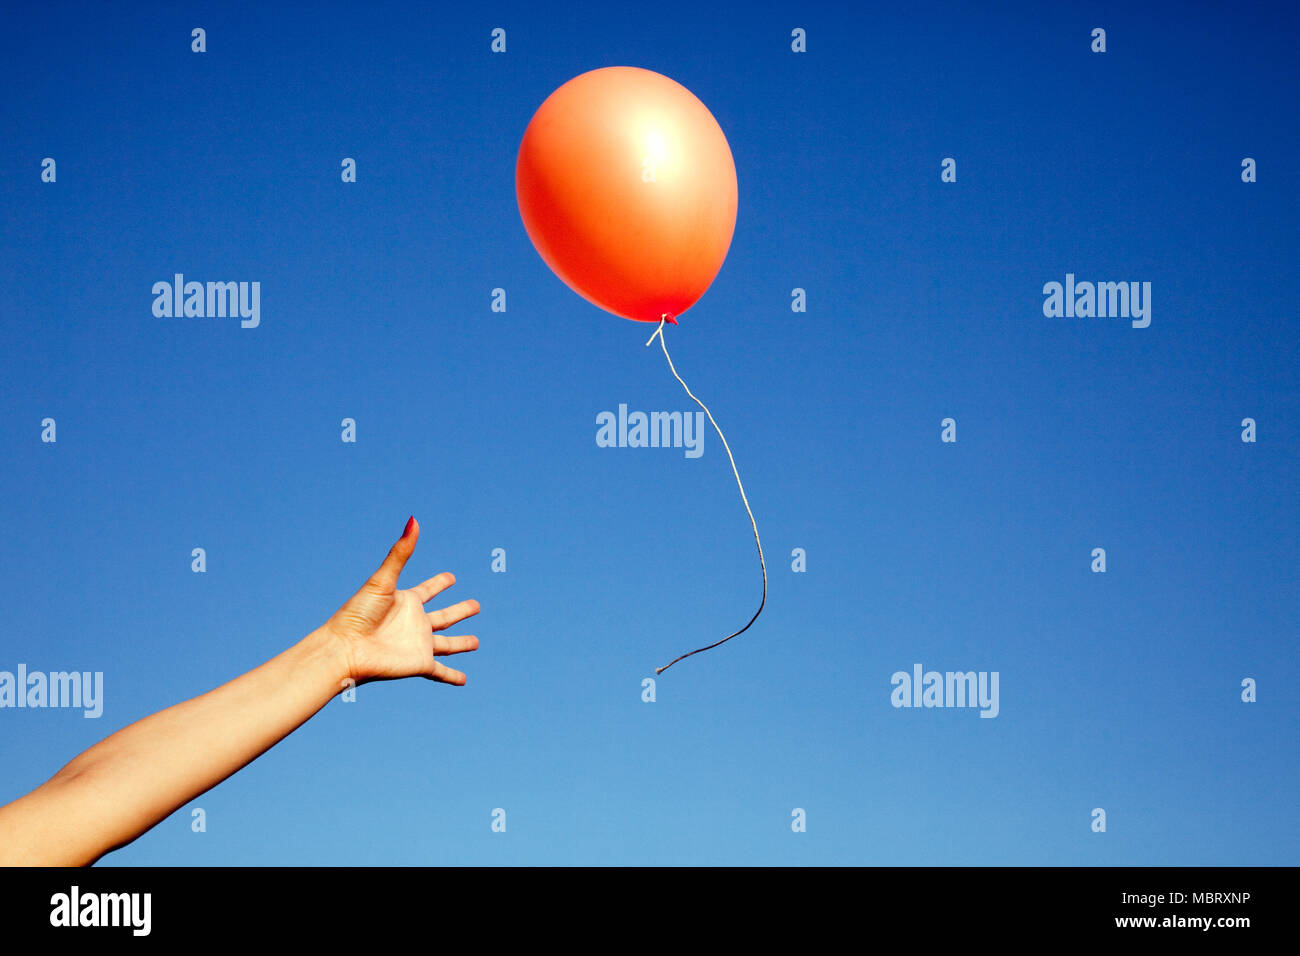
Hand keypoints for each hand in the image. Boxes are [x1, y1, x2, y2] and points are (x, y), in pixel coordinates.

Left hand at [321, 517, 479, 685]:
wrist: (345, 648)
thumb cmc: (358, 613)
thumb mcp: (383, 580)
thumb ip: (401, 552)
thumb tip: (414, 520)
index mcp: (406, 602)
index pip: (428, 590)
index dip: (440, 583)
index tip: (451, 577)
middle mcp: (414, 623)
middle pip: (444, 616)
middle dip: (460, 610)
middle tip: (477, 605)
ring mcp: (418, 644)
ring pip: (447, 643)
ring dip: (461, 643)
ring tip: (476, 642)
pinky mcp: (419, 663)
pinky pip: (441, 670)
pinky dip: (452, 676)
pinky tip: (464, 680)